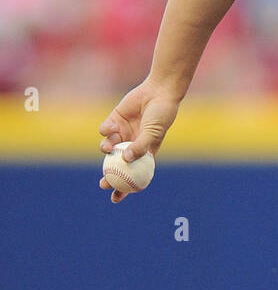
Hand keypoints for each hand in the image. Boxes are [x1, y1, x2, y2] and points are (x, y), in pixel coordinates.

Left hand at [98, 79, 180, 202]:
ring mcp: (123, 133)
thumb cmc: (162, 114)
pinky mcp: (114, 120)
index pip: (134, 174)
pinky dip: (105, 132)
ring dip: (106, 150)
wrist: (159, 91)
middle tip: (103, 183)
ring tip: (107, 148)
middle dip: (109, 176)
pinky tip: (110, 128)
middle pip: (117, 165)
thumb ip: (140, 146)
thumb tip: (126, 160)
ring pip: (109, 148)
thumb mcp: (154, 133)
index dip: (125, 188)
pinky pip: (105, 131)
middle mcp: (132, 144)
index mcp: (145, 152)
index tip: (116, 198)